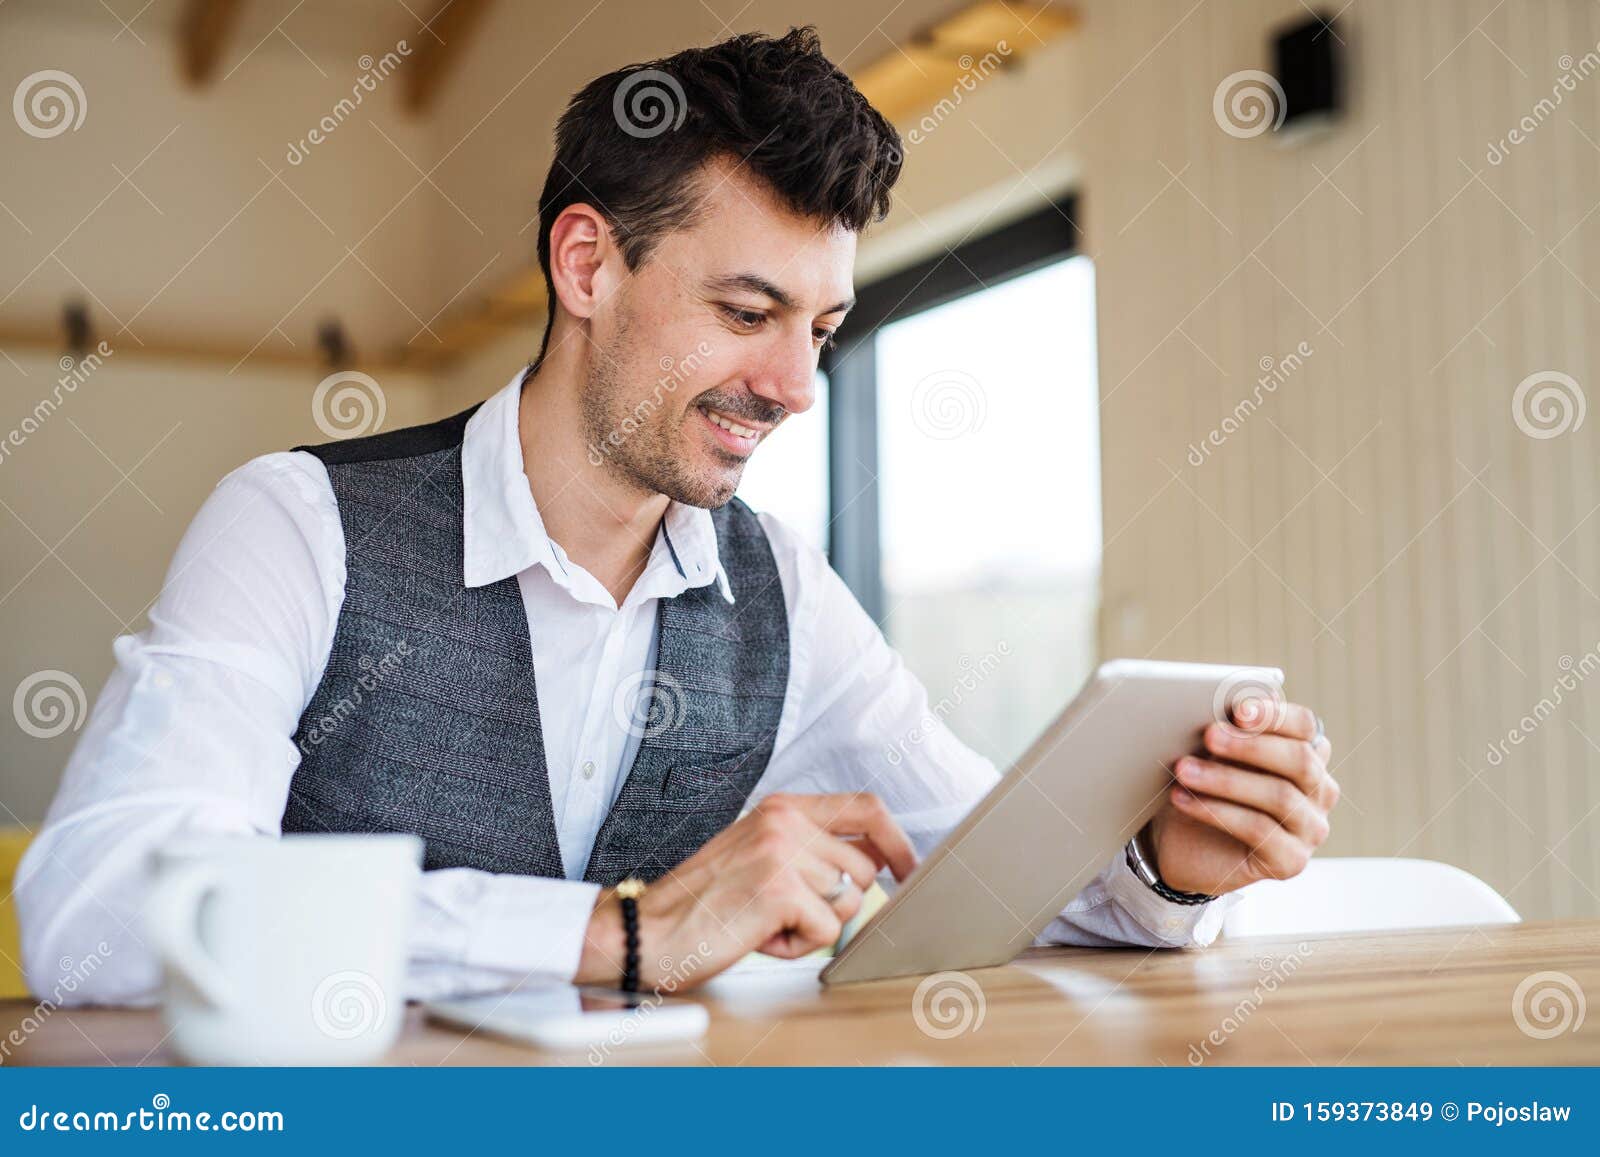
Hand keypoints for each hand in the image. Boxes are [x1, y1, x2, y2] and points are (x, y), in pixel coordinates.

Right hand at [574, 792, 916, 989]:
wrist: (646, 928)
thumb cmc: (699, 902)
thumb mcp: (756, 852)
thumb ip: (807, 847)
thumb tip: (874, 866)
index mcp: (782, 807)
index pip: (865, 807)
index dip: (897, 840)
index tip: (908, 868)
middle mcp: (785, 821)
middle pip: (864, 868)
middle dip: (837, 903)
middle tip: (786, 912)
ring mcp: (783, 852)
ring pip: (846, 904)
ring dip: (812, 927)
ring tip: (765, 922)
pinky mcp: (780, 889)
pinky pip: (825, 931)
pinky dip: (796, 947)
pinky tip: (759, 937)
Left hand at [1146, 698, 1338, 896]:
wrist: (1184, 846)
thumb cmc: (1206, 790)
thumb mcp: (1215, 756)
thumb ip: (1230, 732)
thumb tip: (1228, 708)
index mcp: (1308, 754)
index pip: (1305, 726)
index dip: (1275, 716)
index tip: (1239, 710)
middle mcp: (1319, 791)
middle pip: (1300, 761)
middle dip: (1250, 745)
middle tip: (1209, 736)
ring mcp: (1310, 828)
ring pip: (1279, 796)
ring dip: (1226, 780)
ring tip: (1184, 770)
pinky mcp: (1291, 861)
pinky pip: (1259, 830)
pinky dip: (1217, 811)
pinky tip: (1183, 800)